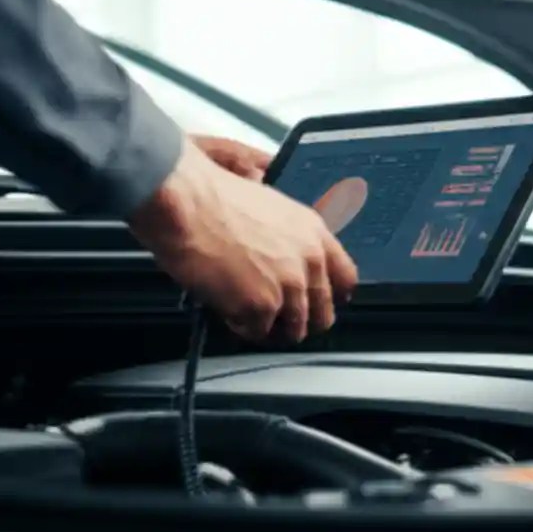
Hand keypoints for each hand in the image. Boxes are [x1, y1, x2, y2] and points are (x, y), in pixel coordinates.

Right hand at [128, 138, 357, 342]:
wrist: (186, 203)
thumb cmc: (214, 199)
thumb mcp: (270, 209)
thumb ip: (290, 240)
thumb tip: (289, 266)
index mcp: (314, 232)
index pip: (346, 279)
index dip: (331, 297)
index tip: (317, 305)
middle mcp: (309, 260)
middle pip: (322, 314)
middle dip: (298, 321)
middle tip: (274, 318)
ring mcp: (288, 286)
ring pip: (292, 330)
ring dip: (269, 327)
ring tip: (243, 308)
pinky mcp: (261, 306)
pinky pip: (256, 333)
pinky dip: (239, 326)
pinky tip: (224, 303)